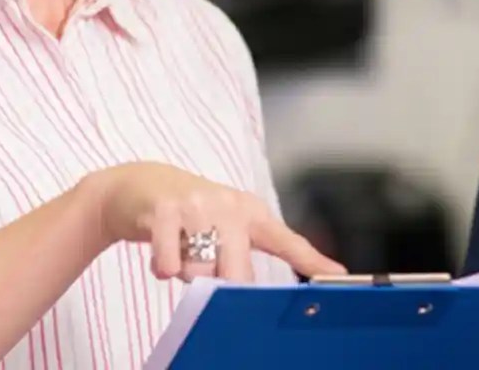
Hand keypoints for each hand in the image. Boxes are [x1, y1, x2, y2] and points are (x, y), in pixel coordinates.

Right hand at [91, 161, 345, 281]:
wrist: (141, 185)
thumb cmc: (191, 212)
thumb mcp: (226, 225)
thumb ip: (245, 254)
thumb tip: (257, 292)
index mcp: (249, 212)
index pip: (286, 240)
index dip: (311, 260)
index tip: (337, 275)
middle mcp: (228, 205)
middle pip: (236, 272)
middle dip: (219, 283)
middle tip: (206, 266)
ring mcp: (196, 205)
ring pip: (199, 271)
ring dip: (186, 273)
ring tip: (181, 250)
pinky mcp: (164, 210)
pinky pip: (169, 263)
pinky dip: (163, 268)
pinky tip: (163, 254)